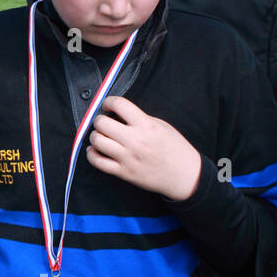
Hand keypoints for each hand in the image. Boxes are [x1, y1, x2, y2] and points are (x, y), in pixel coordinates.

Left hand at [86, 96, 201, 201]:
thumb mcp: (162, 126)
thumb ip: (140, 118)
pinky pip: (98, 162)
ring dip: (94, 136)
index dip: (109, 101)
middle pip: (102, 123)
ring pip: (97, 141)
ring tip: (100, 136)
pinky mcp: (124, 172)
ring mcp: (128, 157)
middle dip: (100, 120)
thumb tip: (118, 113)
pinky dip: (92, 154)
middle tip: (103, 122)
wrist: (184, 175)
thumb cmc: (175, 149)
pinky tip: (95, 150)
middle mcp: (135, 140)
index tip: (108, 105)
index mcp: (146, 125)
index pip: (119, 105)